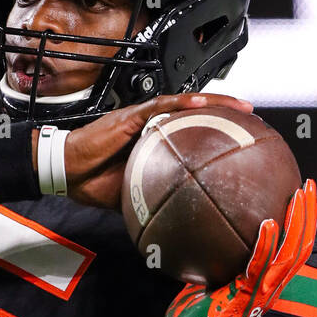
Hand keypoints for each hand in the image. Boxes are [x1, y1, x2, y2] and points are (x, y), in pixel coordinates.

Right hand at [51, 92, 253, 208]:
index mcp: (152, 139)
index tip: (238, 135)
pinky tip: (200, 102)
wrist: (66, 170)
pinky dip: (181, 103)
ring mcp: (141, 118)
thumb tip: (178, 214)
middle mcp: (151, 124)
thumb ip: (154, 193)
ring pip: (184, 103)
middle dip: (224, 111)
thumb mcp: (133, 192)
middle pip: (193, 111)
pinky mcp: (130, 116)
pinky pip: (160, 106)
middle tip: (250, 115)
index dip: (214, 129)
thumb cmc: (93, 181)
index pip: (188, 129)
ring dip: (212, 101)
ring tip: (239, 105)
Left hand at [159, 179, 316, 316]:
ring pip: (289, 254)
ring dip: (297, 223)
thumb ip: (212, 263)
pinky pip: (259, 266)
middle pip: (299, 247)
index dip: (298, 224)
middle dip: (306, 215)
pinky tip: (269, 222)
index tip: (298, 196)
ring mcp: (259, 293)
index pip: (290, 250)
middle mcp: (268, 288)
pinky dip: (265, 245)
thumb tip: (199, 233)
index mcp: (263, 284)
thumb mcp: (206, 285)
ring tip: (300, 195)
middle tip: (307, 186)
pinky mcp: (245, 297)